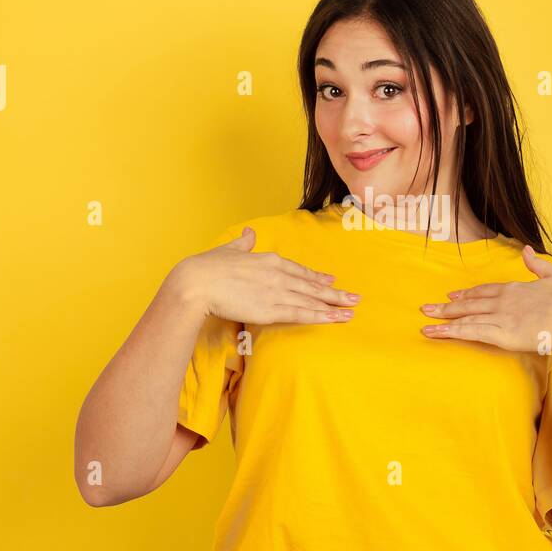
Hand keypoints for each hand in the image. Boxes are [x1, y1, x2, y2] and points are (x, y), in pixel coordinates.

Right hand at [170, 227, 359, 324]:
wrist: (196, 282)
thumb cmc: (207, 267)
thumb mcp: (229, 249)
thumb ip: (243, 242)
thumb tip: (250, 232)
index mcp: (268, 259)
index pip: (299, 270)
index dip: (316, 277)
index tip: (331, 280)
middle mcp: (278, 274)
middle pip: (312, 285)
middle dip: (334, 292)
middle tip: (354, 297)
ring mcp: (276, 292)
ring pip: (311, 300)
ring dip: (333, 306)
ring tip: (351, 310)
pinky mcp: (271, 309)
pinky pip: (301, 314)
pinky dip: (320, 316)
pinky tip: (334, 318)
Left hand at [418, 245, 551, 351]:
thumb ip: (539, 264)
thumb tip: (527, 250)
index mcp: (517, 288)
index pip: (486, 290)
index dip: (469, 293)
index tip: (454, 296)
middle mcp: (504, 300)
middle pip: (470, 302)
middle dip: (447, 305)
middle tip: (427, 307)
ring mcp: (500, 316)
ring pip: (465, 316)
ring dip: (443, 319)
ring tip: (424, 320)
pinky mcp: (500, 333)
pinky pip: (469, 331)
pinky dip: (449, 331)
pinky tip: (435, 333)